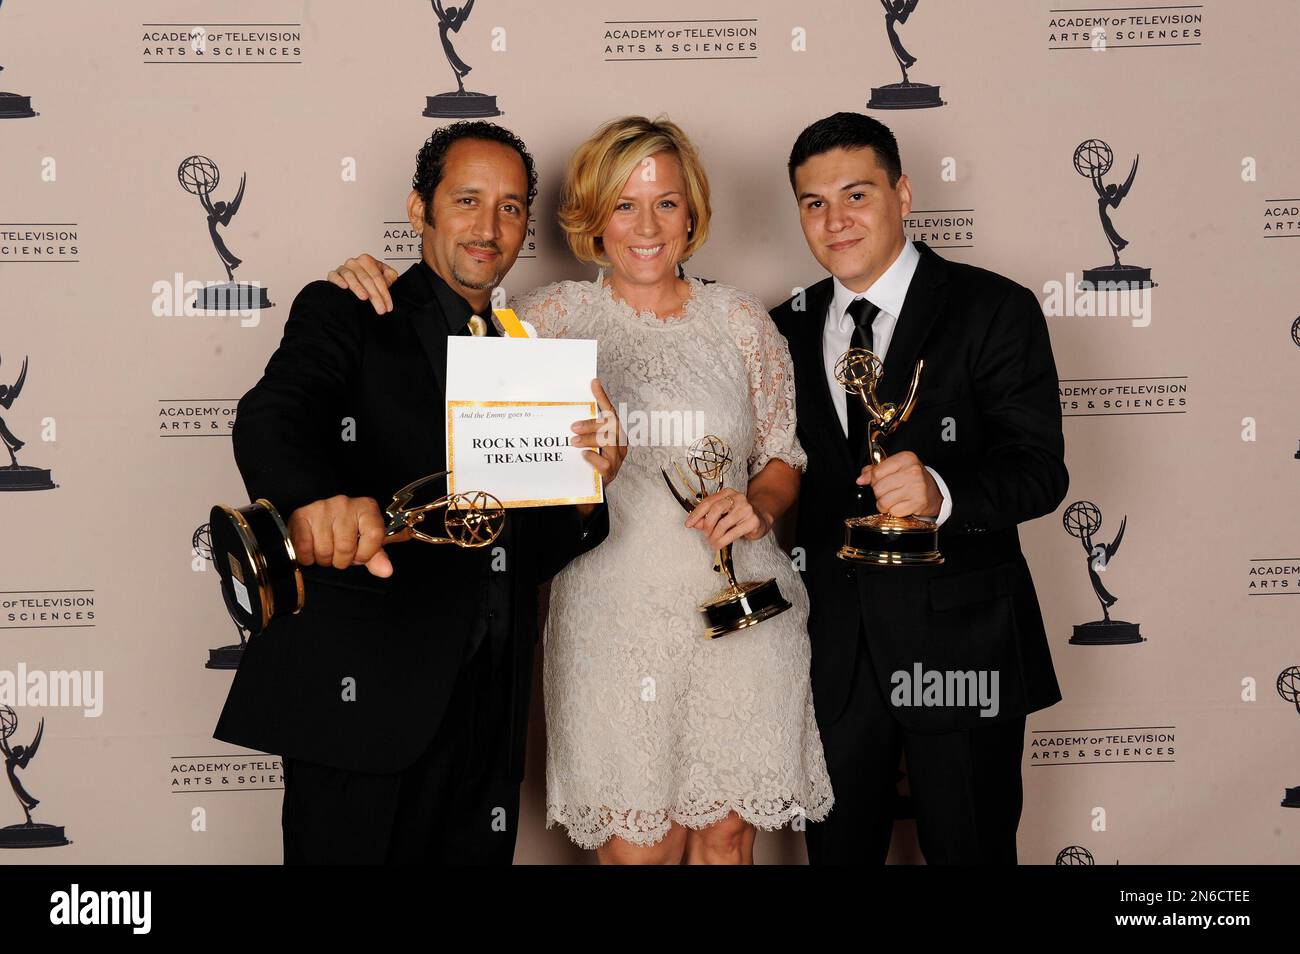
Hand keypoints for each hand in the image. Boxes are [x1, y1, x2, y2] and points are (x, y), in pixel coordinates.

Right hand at [286, 495, 409, 577]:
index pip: (374, 536)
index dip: (366, 553)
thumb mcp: (366, 544)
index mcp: (367, 508)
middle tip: (339, 554)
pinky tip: (312, 549)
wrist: (322, 519)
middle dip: (342, 559)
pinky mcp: (301, 515)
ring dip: (325, 559)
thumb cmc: (348, 533)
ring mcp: (322, 508)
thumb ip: (377, 558)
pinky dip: (307, 557)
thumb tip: (386, 571)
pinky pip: (304, 548)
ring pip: (324, 550)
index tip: (360, 555)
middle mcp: (345, 504)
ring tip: (326, 550)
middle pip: (345, 547)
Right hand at [327, 253, 397, 314]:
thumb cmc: (368, 279)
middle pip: (367, 280)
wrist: (354, 280)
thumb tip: (389, 280)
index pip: (378, 277)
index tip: (388, 306)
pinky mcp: (333, 274)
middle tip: (380, 309)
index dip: (385, 293)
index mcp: (367, 260)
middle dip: (375, 296)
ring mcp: (343, 268)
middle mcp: (355, 262)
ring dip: (358, 288)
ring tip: (364, 298)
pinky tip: (345, 287)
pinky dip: (339, 281)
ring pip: (351, 277)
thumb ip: (389, 276)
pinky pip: (335, 276)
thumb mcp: (382, 276)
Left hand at [570, 379, 626, 512]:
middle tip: (573, 427)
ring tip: (573, 442)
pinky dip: (593, 457)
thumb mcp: (585, 443)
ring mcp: (617, 459)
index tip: (593, 383)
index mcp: (615, 433)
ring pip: (608, 443)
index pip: (610, 412)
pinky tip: (583, 456)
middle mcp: (620, 444)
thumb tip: (569, 412)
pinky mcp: (611, 472)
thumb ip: (583, 429)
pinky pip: (604, 462)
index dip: (602, 397)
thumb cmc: (587, 462)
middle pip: (611, 427)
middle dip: (592, 424)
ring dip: (589, 440)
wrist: (589, 491)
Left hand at [685, 487, 771, 549]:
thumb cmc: (738, 516)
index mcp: (727, 493)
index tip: (688, 524)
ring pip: (723, 523)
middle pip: (715, 509)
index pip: (708, 502)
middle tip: (706, 534)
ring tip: (713, 542)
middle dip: (707, 525)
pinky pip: (733, 533)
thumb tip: (695, 524)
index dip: (696, 514)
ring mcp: (746, 509)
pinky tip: (720, 544)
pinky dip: (723, 541)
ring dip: (714, 536)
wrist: (761, 519)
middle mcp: (737, 497)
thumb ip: (707, 517)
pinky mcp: (753, 521)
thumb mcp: (722, 514)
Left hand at [856, 451, 941, 518]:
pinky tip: (900, 505)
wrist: (933, 493)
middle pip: (878, 488)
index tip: (881, 481)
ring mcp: (916, 487)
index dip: (874, 480)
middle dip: (879, 493)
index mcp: (905, 458)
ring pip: (884, 501)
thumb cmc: (912, 479)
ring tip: (893, 499)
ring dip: (885, 504)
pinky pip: (894, 511)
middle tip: (889, 491)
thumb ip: (875, 471)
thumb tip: (860, 479)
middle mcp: (912, 471)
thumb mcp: (895, 468)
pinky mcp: (918, 502)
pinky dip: (894, 511)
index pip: (876, 473)